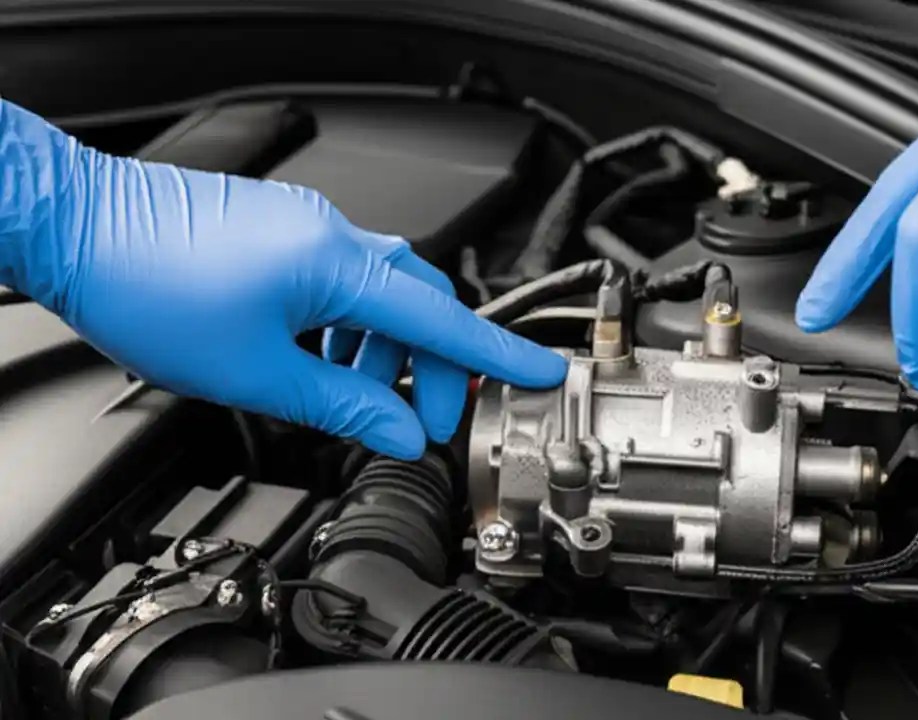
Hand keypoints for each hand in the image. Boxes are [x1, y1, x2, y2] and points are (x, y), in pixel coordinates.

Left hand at [0, 100, 566, 459]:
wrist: (72, 226)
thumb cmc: (147, 286)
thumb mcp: (256, 372)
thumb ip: (342, 405)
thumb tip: (398, 433)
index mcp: (338, 267)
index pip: (443, 318)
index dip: (498, 354)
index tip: (542, 372)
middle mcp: (332, 234)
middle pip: (419, 305)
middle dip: (433, 366)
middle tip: (427, 419)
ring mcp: (306, 226)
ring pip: (379, 292)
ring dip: (387, 348)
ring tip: (364, 397)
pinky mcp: (280, 229)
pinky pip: (342, 278)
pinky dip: (350, 323)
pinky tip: (324, 357)